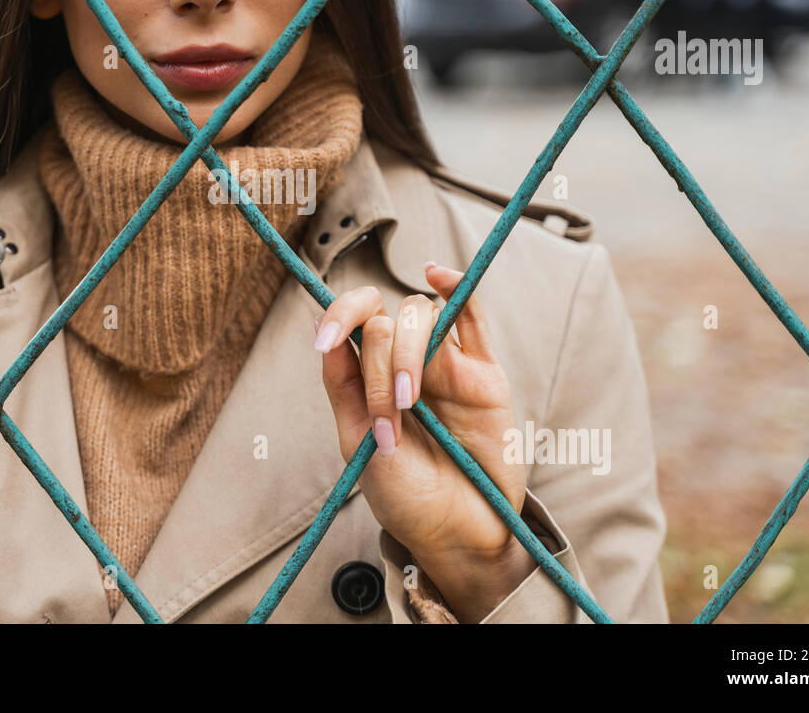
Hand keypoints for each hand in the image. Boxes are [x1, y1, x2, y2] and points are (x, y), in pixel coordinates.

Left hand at [316, 262, 529, 618]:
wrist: (460, 533)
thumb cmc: (407, 497)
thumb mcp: (361, 448)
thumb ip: (346, 391)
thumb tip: (328, 337)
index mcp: (368, 379)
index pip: (352, 325)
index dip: (337, 317)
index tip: (324, 338)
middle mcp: (404, 363)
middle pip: (385, 322)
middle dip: (380, 366)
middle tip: (389, 416)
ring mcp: (446, 363)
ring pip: (422, 315)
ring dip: (409, 352)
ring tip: (410, 404)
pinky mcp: (484, 372)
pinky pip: (471, 315)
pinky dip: (457, 286)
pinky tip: (440, 274)